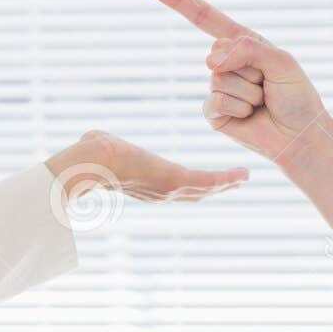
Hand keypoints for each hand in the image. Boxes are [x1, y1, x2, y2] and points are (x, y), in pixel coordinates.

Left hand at [46, 129, 248, 203]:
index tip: (207, 184)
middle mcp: (160, 193)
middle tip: (235, 183)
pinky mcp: (175, 180)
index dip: (193, 187)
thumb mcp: (100, 147)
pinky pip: (208, 181)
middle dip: (216, 189)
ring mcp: (169, 190)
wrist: (89, 164)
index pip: (175, 189)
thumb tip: (91, 137)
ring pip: (205, 189)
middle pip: (196, 194)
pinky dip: (226, 178)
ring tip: (244, 177)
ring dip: (226, 184)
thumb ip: (102, 142)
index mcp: (146, 187)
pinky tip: (242, 174)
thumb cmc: (88, 157)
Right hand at [142, 0, 328, 164]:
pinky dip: (238, 109)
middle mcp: (226, 62)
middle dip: (248, 69)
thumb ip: (248, 50)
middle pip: (217, 53)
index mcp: (242, 42)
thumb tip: (211, 62)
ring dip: (248, 93)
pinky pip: (215, 102)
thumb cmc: (296, 96)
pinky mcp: (213, 113)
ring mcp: (218, 87)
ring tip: (262, 102)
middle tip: (267, 84)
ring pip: (218, 79)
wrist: (300, 135)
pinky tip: (250, 115)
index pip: (204, 16)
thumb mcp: (281, 61)